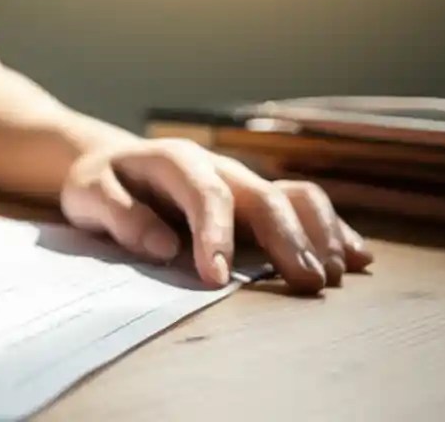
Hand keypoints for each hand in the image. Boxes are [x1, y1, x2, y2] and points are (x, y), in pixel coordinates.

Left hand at [60, 138, 372, 292]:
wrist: (111, 162)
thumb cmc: (100, 181)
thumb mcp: (88, 193)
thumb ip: (119, 215)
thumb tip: (163, 245)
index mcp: (173, 161)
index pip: (204, 194)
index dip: (215, 235)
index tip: (216, 278)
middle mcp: (218, 166)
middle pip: (262, 197)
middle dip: (286, 239)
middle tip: (305, 283)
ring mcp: (242, 180)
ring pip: (293, 196)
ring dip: (318, 234)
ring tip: (331, 275)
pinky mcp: (257, 197)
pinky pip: (303, 206)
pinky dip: (331, 230)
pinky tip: (355, 257)